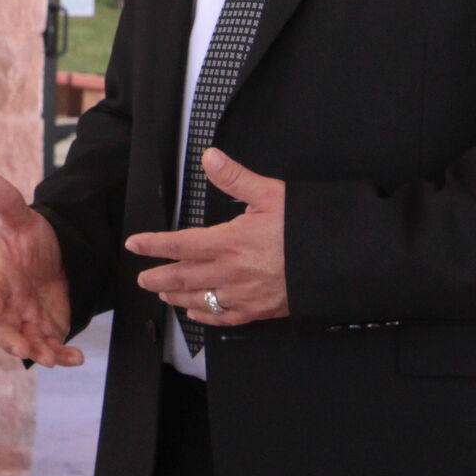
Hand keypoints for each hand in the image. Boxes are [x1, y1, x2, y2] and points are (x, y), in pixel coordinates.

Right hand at [0, 172, 83, 367]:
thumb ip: (7, 201)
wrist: (55, 253)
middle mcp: (11, 304)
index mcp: (1, 278)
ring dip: (39, 353)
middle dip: (12, 340)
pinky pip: (52, 347)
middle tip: (24, 348)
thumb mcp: (24, 219)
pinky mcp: (48, 329)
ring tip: (54, 358)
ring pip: (28, 343)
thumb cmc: (32, 238)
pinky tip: (76, 359)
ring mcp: (29, 320)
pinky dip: (63, 356)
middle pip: (3, 328)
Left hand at [127, 149, 289, 326]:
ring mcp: (243, 295)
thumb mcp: (271, 194)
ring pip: (200, 300)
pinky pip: (224, 318)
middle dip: (159, 278)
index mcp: (229, 242)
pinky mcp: (259, 312)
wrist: (340, 263)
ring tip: (163, 295)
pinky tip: (196, 315)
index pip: (179, 244)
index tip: (135, 244)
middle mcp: (230, 272)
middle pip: (183, 277)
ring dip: (177, 297)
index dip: (154, 245)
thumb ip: (235, 178)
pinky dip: (206, 317)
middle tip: (142, 279)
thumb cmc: (305, 228)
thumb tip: (210, 157)